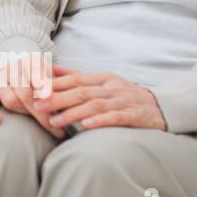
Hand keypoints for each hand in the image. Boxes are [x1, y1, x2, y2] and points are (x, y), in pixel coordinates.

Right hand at [0, 53, 65, 138]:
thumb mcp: (51, 72)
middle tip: (55, 129)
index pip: (38, 78)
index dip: (46, 92)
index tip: (55, 105)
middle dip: (41, 113)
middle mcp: (13, 68)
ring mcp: (0, 79)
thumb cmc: (41, 74)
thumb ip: (58, 85)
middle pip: (26, 94)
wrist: (19, 64)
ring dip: (25, 113)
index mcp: (30, 62)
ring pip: (10, 100)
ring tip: (40, 123)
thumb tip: (68, 103)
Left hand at [32, 66, 167, 131]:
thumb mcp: (103, 82)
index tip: (35, 91)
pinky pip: (115, 118)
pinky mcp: (134, 116)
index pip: (75, 79)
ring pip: (94, 105)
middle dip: (57, 99)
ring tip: (54, 121)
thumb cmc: (125, 95)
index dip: (54, 84)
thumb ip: (77, 76)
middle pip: (81, 92)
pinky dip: (100, 121)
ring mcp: (123, 101)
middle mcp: (112, 88)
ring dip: (72, 113)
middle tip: (37, 106)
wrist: (162, 107)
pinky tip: (85, 126)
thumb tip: (51, 69)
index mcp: (103, 78)